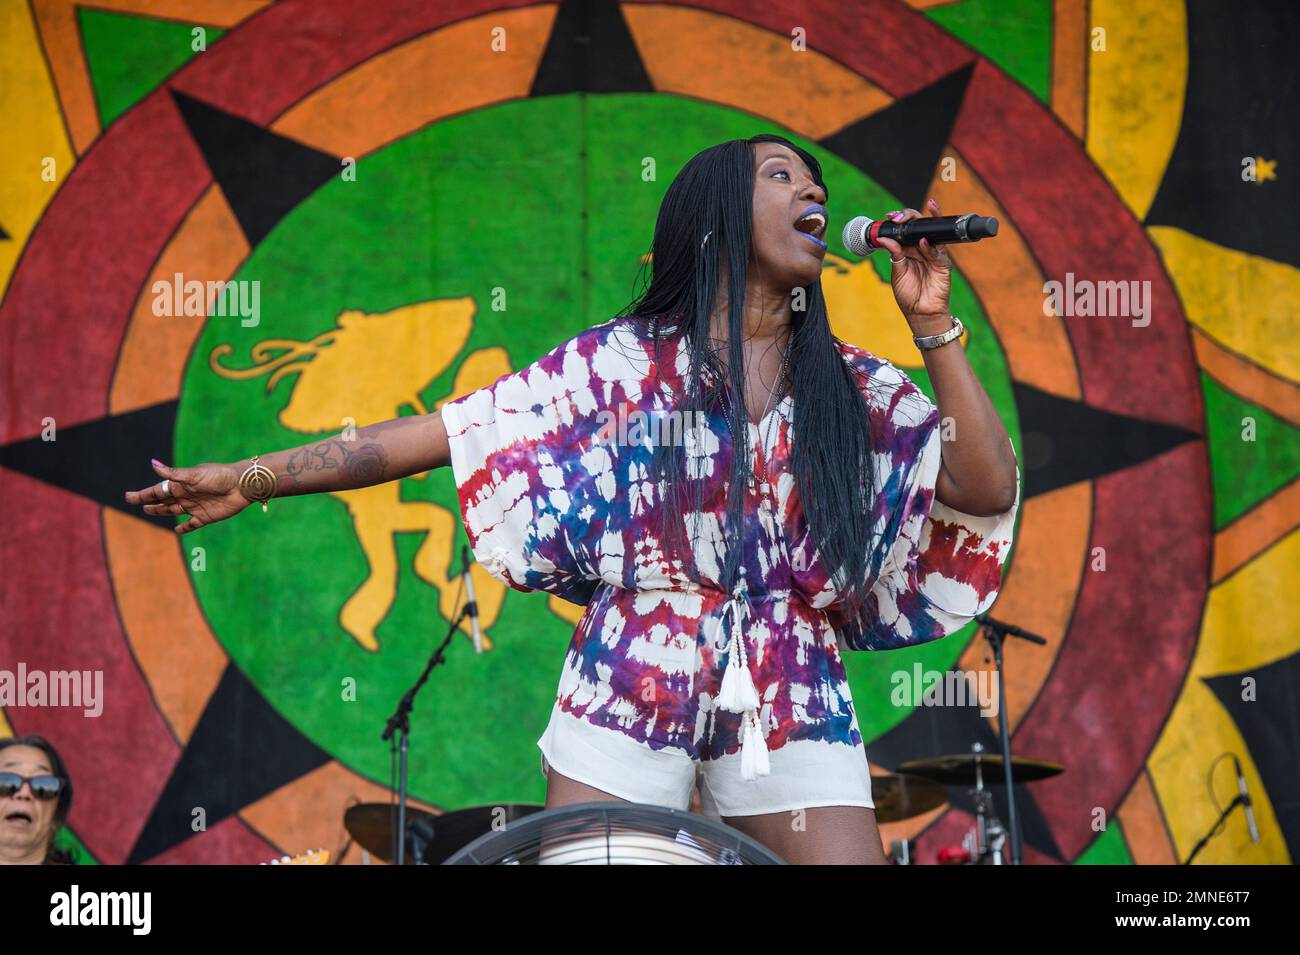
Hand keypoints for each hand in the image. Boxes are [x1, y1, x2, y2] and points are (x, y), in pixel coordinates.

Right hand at [124, 458, 249, 534]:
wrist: (242, 485)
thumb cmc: (219, 476)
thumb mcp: (194, 475)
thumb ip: (173, 474)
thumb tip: (152, 464)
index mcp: (181, 484)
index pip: (157, 490)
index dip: (143, 494)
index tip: (128, 496)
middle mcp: (186, 495)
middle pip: (163, 501)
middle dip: (149, 502)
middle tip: (136, 503)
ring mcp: (195, 507)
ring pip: (173, 511)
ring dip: (161, 511)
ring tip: (149, 511)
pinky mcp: (206, 517)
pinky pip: (192, 525)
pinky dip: (184, 528)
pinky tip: (176, 530)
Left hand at [876, 197, 952, 327]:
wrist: (920, 313)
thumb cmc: (908, 295)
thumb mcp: (897, 273)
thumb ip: (894, 254)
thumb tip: (884, 238)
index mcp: (908, 250)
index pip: (905, 230)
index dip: (899, 221)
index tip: (889, 217)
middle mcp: (921, 249)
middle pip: (919, 226)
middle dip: (909, 217)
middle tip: (898, 217)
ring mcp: (933, 255)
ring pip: (931, 233)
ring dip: (923, 222)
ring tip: (911, 218)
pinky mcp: (943, 264)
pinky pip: (938, 251)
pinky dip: (930, 246)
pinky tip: (923, 242)